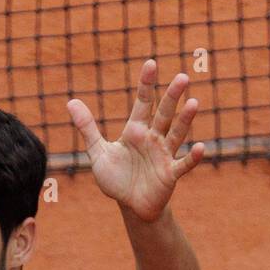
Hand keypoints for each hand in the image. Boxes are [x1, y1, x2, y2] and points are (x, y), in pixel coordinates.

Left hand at [67, 60, 204, 220]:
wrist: (130, 205)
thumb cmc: (116, 178)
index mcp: (135, 131)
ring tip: (194, 102)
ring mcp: (164, 155)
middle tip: (182, 77)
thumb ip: (87, 127)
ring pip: (176, 134)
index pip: (143, 102)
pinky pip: (183, 164)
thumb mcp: (98, 152)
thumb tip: (70, 101)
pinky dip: (191, 157)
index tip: (150, 64)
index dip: (146, 84)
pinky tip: (199, 147)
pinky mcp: (170, 174)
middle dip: (172, 96)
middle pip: (164, 114)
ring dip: (185, 120)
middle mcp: (153, 139)